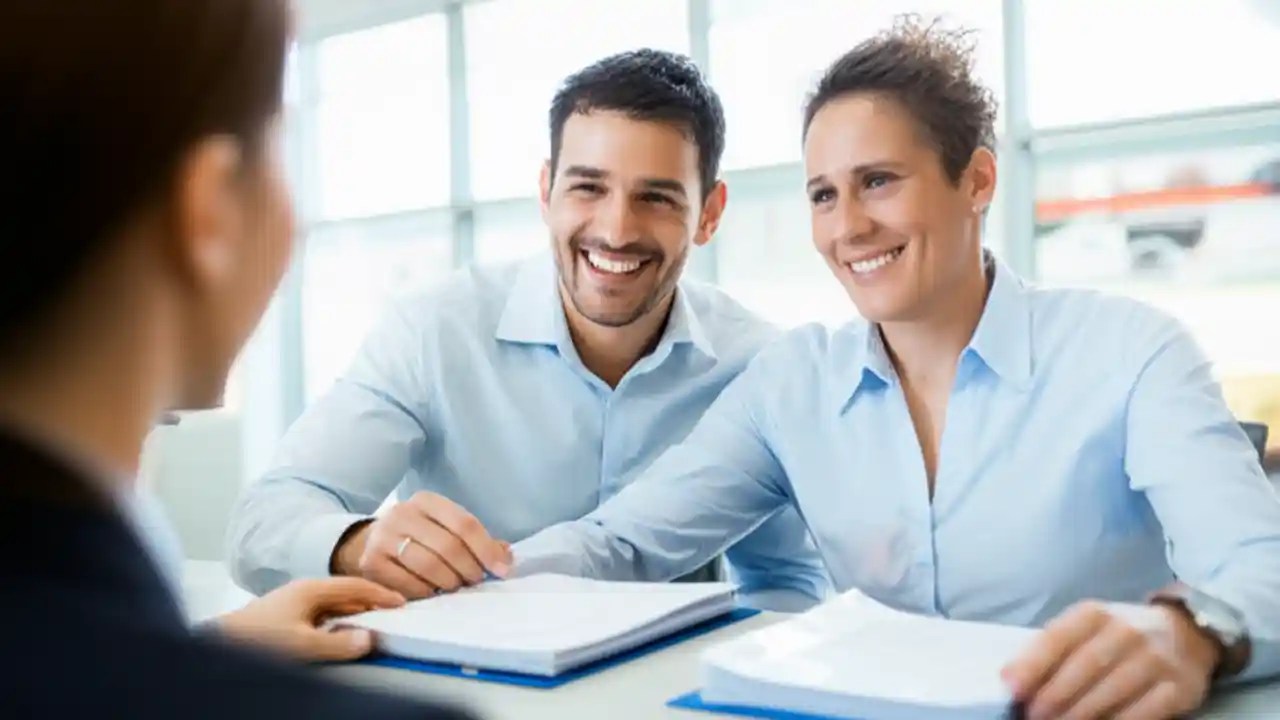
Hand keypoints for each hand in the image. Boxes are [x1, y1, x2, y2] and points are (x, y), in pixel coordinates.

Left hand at [216, 577, 404, 661]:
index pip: (355, 586)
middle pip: (346, 594)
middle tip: (394, 615)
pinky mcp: (285, 619)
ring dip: (354, 615)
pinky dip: (338, 623)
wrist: (218, 646)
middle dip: (371, 603)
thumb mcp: (302, 645)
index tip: (403, 603)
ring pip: (333, 606)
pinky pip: (322, 617)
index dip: (381, 594)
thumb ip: (338, 642)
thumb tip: (369, 639)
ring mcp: (293, 605)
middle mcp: (303, 592)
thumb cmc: (259, 641)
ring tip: (374, 626)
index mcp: (310, 589)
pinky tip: (342, 636)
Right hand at [331, 491, 511, 599]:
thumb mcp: (444, 528)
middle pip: (448, 546)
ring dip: (449, 582)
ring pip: (428, 566)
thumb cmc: (418, 538)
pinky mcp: (371, 563)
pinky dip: (427, 593)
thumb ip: (476, 540)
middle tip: (475, 581)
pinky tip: (433, 593)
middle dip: (469, 569)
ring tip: (455, 587)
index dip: (486, 549)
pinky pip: (408, 584)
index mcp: (426, 501)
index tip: (502, 570)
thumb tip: (506, 558)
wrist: (369, 542)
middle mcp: (402, 514)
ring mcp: (383, 538)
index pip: (464, 523)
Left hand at [1002, 600, 1220, 719]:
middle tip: (1034, 717)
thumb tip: (1012, 680)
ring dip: (1081, 714)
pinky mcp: (1179, 688)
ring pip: (1112, 691)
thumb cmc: (1119, 634)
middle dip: (1054, 696)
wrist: (1186, 633)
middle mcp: (1127, 631)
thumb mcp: (1086, 627)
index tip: (1011, 689)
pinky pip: (1144, 712)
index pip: (1058, 637)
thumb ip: (1054, 648)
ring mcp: (1156, 659)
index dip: (1032, 664)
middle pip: (1085, 666)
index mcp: (1095, 613)